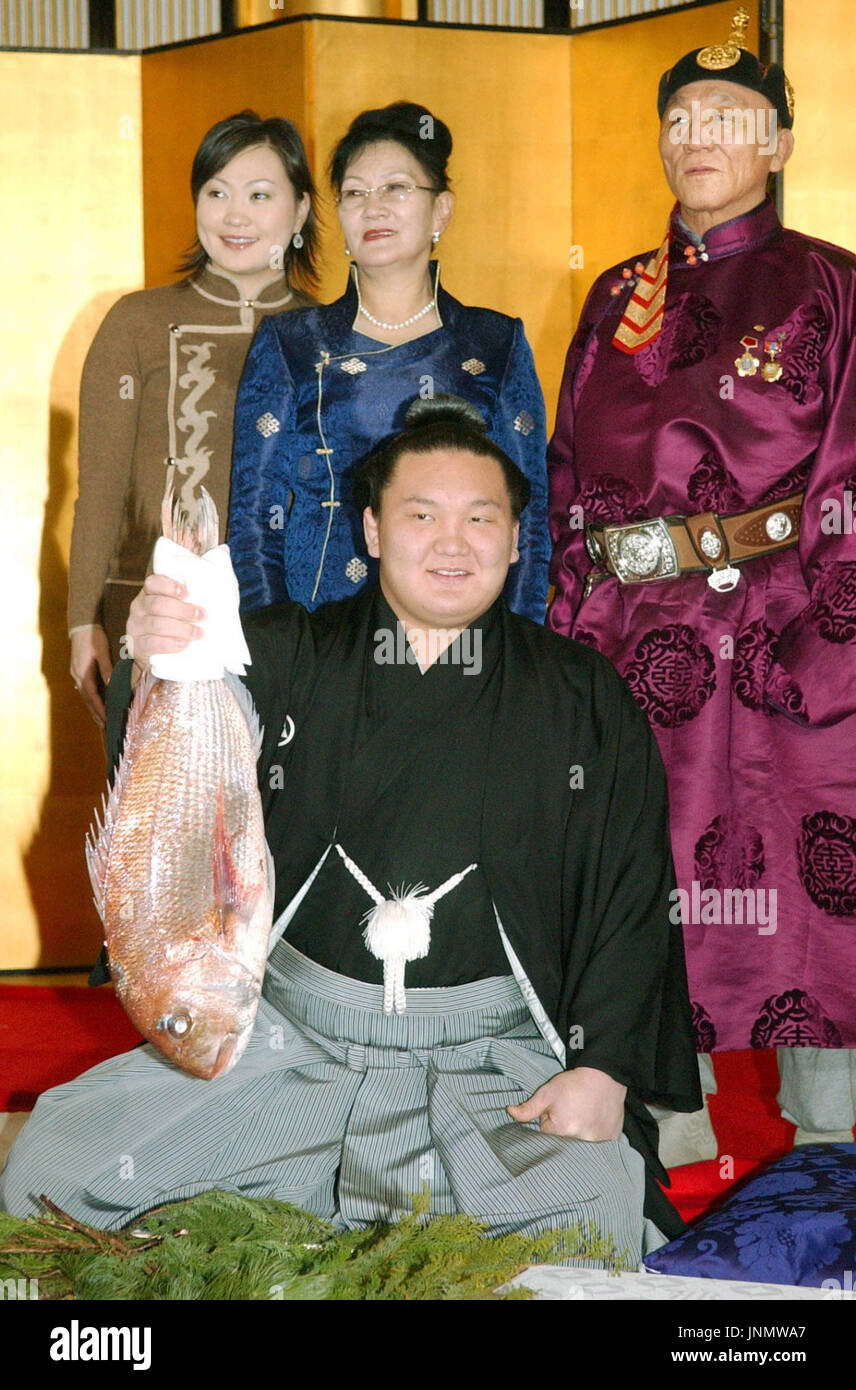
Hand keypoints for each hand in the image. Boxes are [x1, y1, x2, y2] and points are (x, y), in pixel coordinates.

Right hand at [70, 625, 112, 726]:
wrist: (81, 625)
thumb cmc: (93, 637)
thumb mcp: (102, 651)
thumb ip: (107, 668)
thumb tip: (111, 684)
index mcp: (82, 672)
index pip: (92, 696)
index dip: (99, 708)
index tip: (106, 719)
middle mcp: (77, 675)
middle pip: (87, 699)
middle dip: (96, 712)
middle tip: (104, 726)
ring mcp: (76, 673)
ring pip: (84, 695)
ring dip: (92, 707)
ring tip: (100, 719)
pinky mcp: (77, 670)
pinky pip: (84, 688)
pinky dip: (90, 698)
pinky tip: (94, 702)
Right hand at [126, 574, 204, 685]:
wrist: (156, 658)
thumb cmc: (173, 627)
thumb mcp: (178, 611)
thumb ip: (188, 602)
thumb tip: (216, 602)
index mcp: (149, 593)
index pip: (153, 583)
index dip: (169, 586)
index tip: (187, 593)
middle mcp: (139, 608)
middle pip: (158, 604)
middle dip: (183, 610)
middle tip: (202, 616)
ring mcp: (135, 627)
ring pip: (157, 624)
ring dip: (181, 629)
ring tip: (198, 633)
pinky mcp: (137, 647)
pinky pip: (151, 644)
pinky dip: (169, 644)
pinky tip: (183, 644)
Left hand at [507, 1067, 626, 1140]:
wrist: (605, 1076)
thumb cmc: (575, 1084)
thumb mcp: (547, 1092)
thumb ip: (528, 1107)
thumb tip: (509, 1112)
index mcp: (562, 1130)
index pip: (546, 1133)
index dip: (549, 1119)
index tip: (558, 1109)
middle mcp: (581, 1140)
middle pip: (563, 1142)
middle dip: (563, 1129)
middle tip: (572, 1111)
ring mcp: (599, 1141)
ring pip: (581, 1144)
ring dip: (580, 1133)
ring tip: (584, 1114)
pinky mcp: (611, 1139)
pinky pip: (600, 1145)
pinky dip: (596, 1134)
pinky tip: (596, 1120)